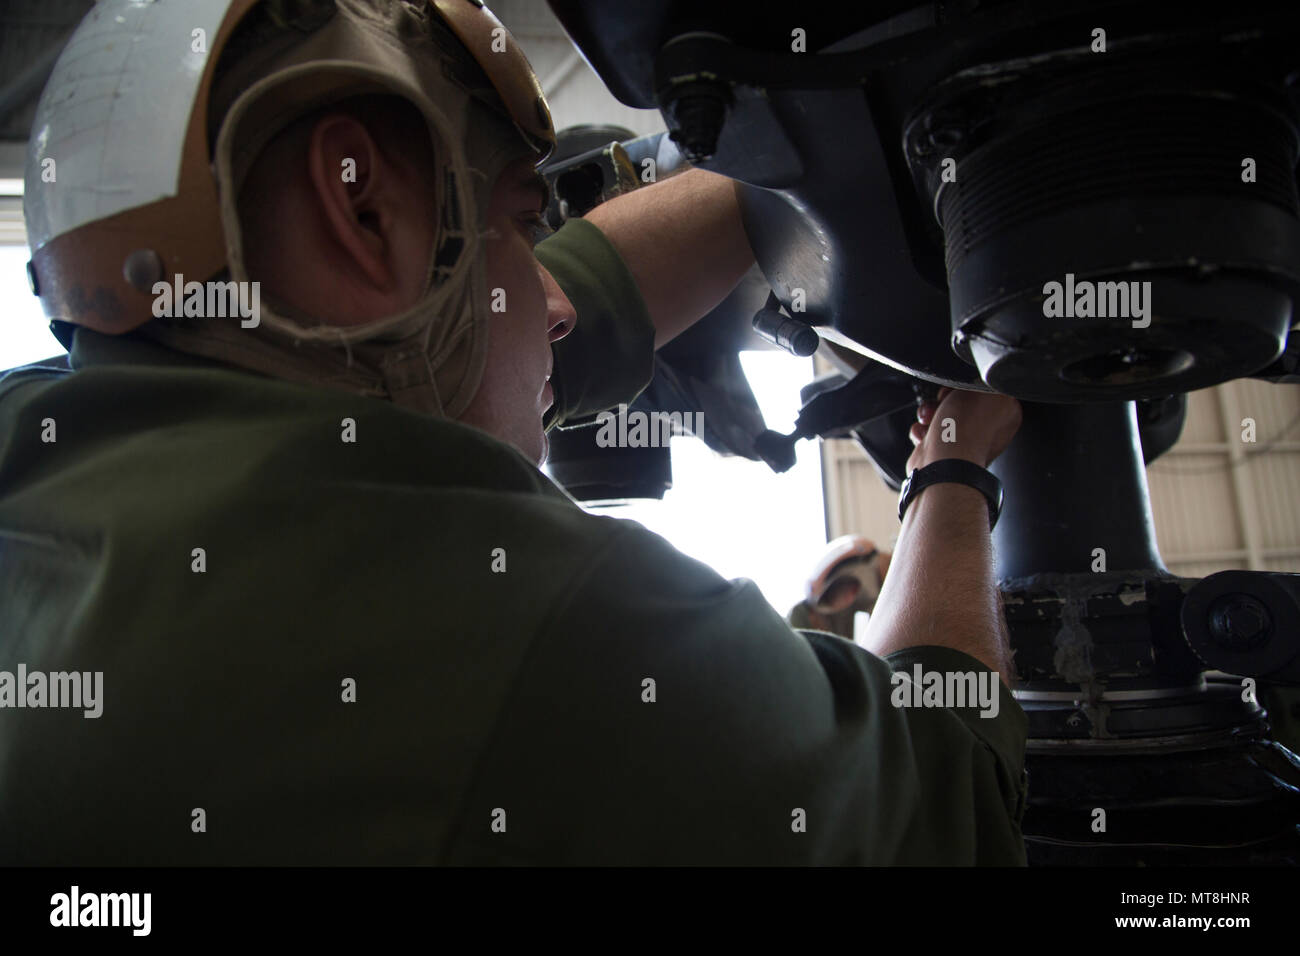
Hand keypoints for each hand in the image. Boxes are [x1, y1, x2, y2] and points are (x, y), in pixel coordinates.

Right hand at [906, 387, 1022, 471]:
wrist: (944, 461)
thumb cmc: (967, 427)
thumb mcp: (985, 387)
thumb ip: (987, 378)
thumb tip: (980, 380)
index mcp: (1006, 414)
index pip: (985, 388)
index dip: (968, 383)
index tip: (960, 387)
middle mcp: (988, 430)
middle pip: (960, 400)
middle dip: (944, 398)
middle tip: (943, 401)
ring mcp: (965, 442)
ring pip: (942, 415)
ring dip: (930, 413)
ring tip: (930, 418)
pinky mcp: (944, 453)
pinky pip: (929, 432)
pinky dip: (923, 431)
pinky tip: (925, 434)